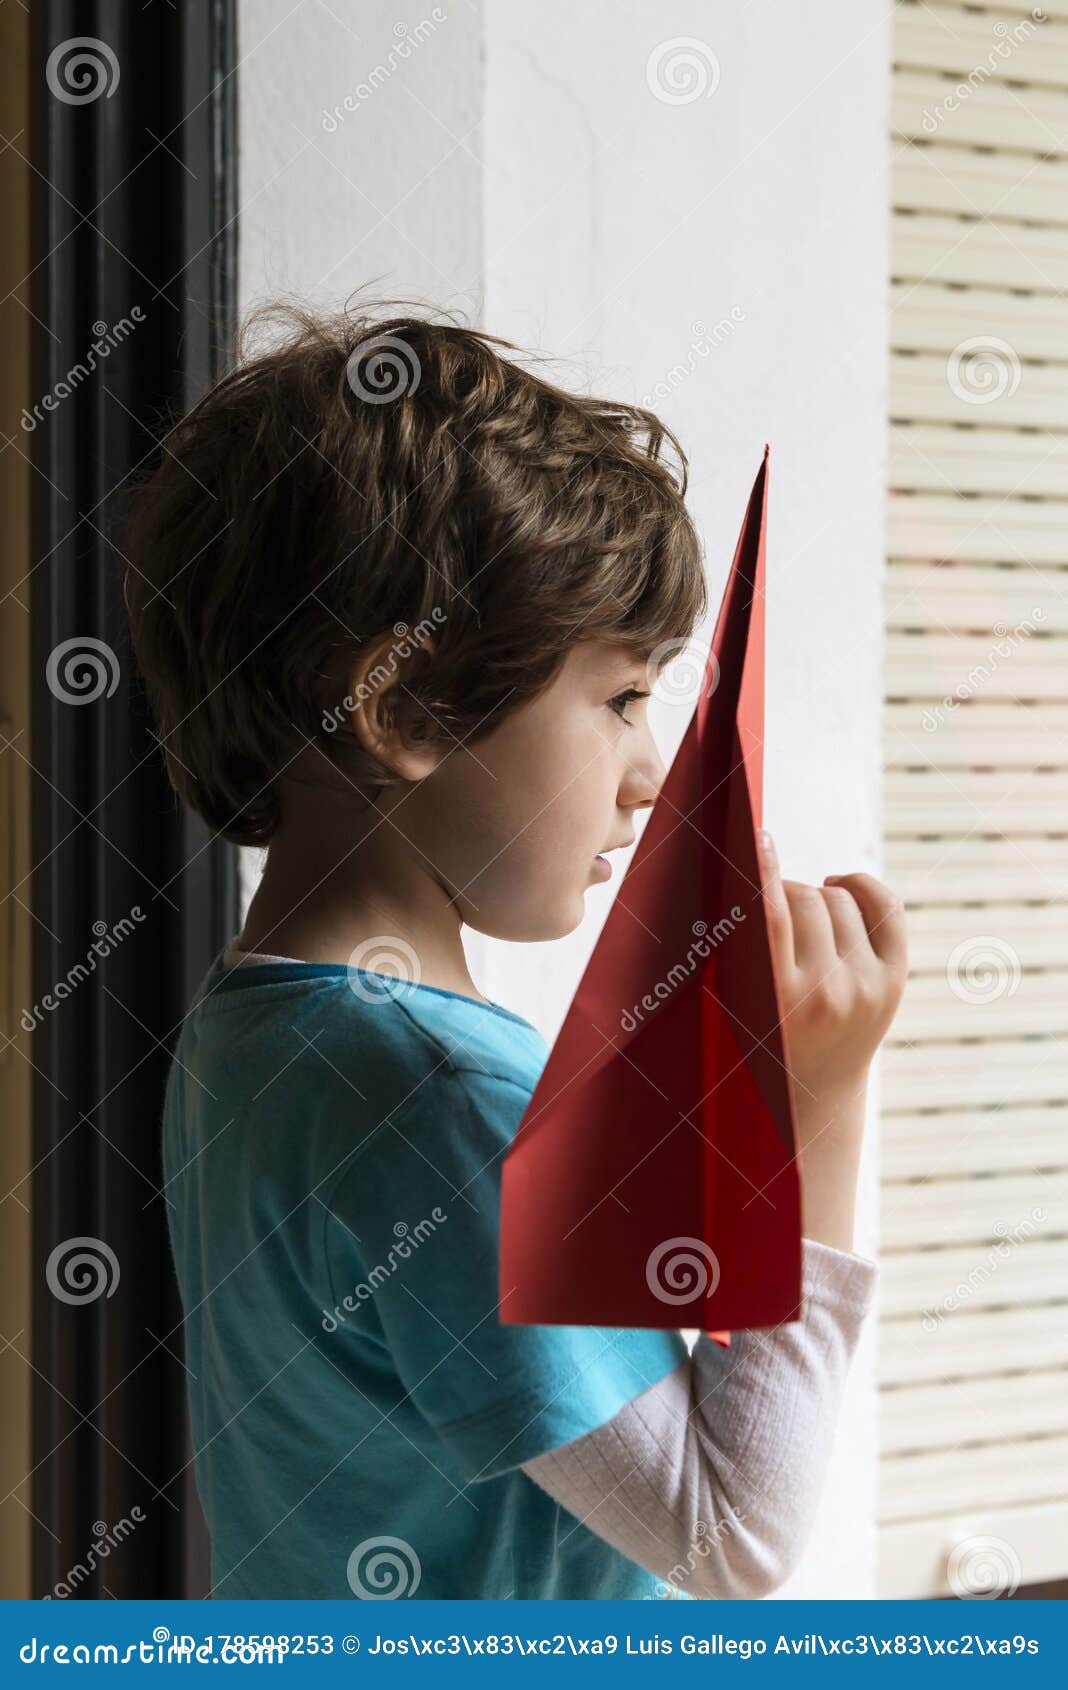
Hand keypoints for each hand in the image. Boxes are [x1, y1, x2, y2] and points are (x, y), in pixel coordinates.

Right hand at [757, 829, 908, 1249]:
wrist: (811, 1097)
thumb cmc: (752, 1041)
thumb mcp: (729, 1001)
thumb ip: (730, 944)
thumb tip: (740, 865)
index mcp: (779, 1001)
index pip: (772, 915)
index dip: (763, 869)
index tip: (757, 835)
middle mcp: (829, 994)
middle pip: (806, 897)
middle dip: (782, 889)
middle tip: (766, 906)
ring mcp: (867, 989)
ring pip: (840, 898)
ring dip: (814, 895)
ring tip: (796, 920)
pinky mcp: (894, 983)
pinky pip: (885, 909)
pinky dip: (861, 888)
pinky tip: (839, 889)